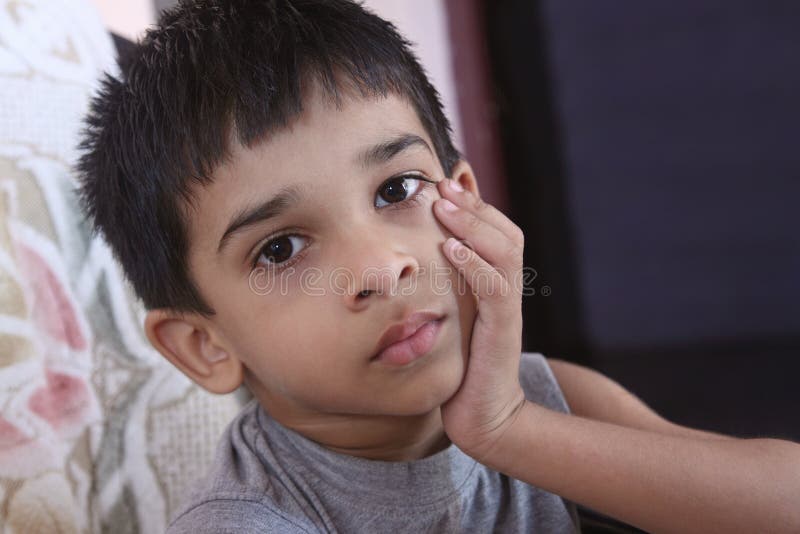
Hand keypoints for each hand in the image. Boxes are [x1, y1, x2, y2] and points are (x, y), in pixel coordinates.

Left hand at [433, 177, 527, 461]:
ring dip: (473, 224)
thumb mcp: (451, 317)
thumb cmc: (461, 365)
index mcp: (496, 283)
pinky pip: (495, 288)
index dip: (473, 204)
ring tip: (444, 206)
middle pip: (505, 231)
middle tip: (442, 184)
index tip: (442, 183)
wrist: (483, 414)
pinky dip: (475, 263)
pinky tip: (452, 248)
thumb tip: (414, 257)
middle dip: (473, 204)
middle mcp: (507, 289)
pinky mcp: (503, 330)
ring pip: (505, 251)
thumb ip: (445, 287)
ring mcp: (508, 308)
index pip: (495, 230)